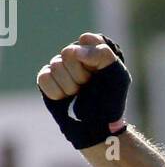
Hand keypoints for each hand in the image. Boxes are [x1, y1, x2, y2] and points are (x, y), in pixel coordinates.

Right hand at [37, 32, 130, 149]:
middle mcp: (74, 56)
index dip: (94, 59)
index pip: (86, 40)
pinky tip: (66, 98)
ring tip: (78, 93)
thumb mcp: (118, 75)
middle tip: (89, 86)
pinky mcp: (47, 80)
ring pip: (56, 66)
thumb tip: (74, 51)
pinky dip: (57, 92)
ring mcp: (59, 67)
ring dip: (70, 86)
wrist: (99, 125)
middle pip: (68, 53)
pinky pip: (44, 78)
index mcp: (92, 51)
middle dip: (81, 74)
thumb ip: (101, 54)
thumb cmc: (110, 100)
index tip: (101, 73)